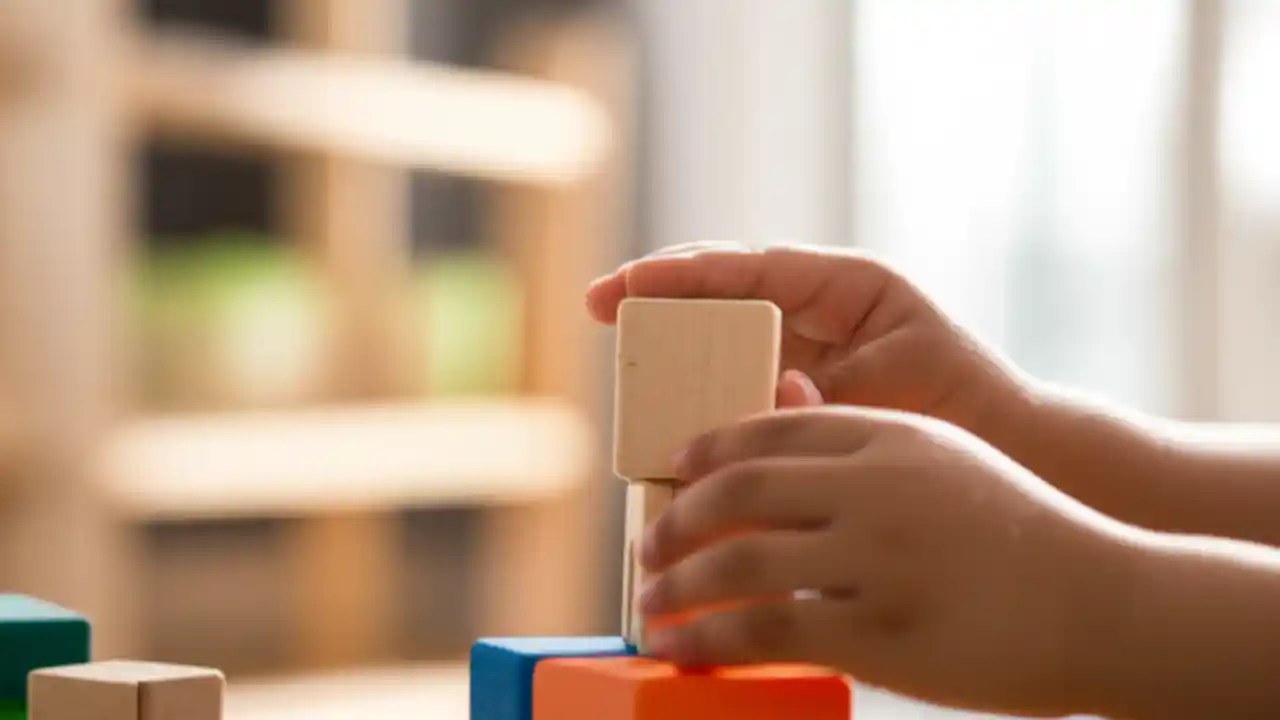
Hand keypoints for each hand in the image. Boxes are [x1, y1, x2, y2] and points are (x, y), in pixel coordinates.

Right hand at [586, 243, 1030, 437]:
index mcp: (842, 284)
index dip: (685, 271)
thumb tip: (777, 391)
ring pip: (718, 330)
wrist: (994, 443)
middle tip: (601, 303)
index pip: (749, 266)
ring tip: (622, 352)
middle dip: (661, 292)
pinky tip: (664, 406)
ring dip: (672, 340)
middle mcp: (810, 307)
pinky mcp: (788, 384)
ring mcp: (795, 344)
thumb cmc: (956, 400)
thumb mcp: (894, 385)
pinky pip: (732, 378)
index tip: (629, 282)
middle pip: (721, 287)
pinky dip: (698, 389)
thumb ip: (829, 390)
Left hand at [637, 406, 1131, 717]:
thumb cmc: (1023, 535)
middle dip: (677, 519)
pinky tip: (684, 650)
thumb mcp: (947, 465)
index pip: (770, 429)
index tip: (675, 473)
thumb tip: (781, 471)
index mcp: (890, 436)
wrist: (1107, 602)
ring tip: (650, 607)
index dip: (707, 451)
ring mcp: (876, 557)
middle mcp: (875, 485)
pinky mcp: (880, 630)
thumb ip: (869, 458)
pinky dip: (711, 639)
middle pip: (738, 488)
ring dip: (678, 587)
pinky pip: (768, 630)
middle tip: (648, 548)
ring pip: (739, 561)